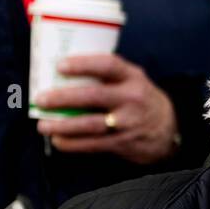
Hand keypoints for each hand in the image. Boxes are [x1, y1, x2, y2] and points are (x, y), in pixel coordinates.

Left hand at [34, 54, 179, 164]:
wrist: (169, 130)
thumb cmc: (141, 101)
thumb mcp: (133, 81)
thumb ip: (107, 77)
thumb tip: (61, 73)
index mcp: (133, 78)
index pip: (108, 65)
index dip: (83, 64)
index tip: (60, 65)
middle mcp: (132, 99)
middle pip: (93, 96)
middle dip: (63, 98)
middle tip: (41, 99)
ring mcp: (127, 122)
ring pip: (89, 124)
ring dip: (62, 125)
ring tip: (42, 125)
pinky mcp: (122, 142)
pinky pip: (92, 144)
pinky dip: (71, 144)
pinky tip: (58, 140)